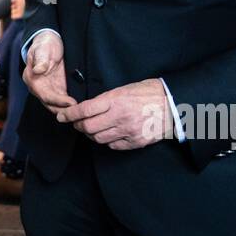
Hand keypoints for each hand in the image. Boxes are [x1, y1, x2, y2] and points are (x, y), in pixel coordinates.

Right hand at [22, 31, 76, 114]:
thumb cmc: (45, 44)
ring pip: (57, 106)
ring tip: (82, 112)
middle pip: (51, 105)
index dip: (58, 101)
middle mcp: (38, 88)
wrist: (50, 41)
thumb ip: (41, 59)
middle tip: (79, 112)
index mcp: (32, 79)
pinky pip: (62, 101)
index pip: (45, 95)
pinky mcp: (57, 89)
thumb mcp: (43, 48)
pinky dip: (70, 106)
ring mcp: (48, 90)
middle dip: (65, 110)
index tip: (71, 103)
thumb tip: (37, 70)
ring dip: (68, 110)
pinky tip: (80, 107)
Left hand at [56, 79, 171, 150]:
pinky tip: (109, 134)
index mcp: (115, 100)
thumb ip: (106, 99)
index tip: (61, 116)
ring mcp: (128, 131)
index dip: (69, 114)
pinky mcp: (136, 142)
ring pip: (99, 138)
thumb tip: (87, 108)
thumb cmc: (148, 92)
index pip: (84, 110)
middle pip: (88, 127)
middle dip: (79, 126)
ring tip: (93, 128)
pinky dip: (107, 141)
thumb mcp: (124, 89)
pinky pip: (113, 146)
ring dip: (92, 134)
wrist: (173, 104)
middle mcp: (120, 116)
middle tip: (77, 123)